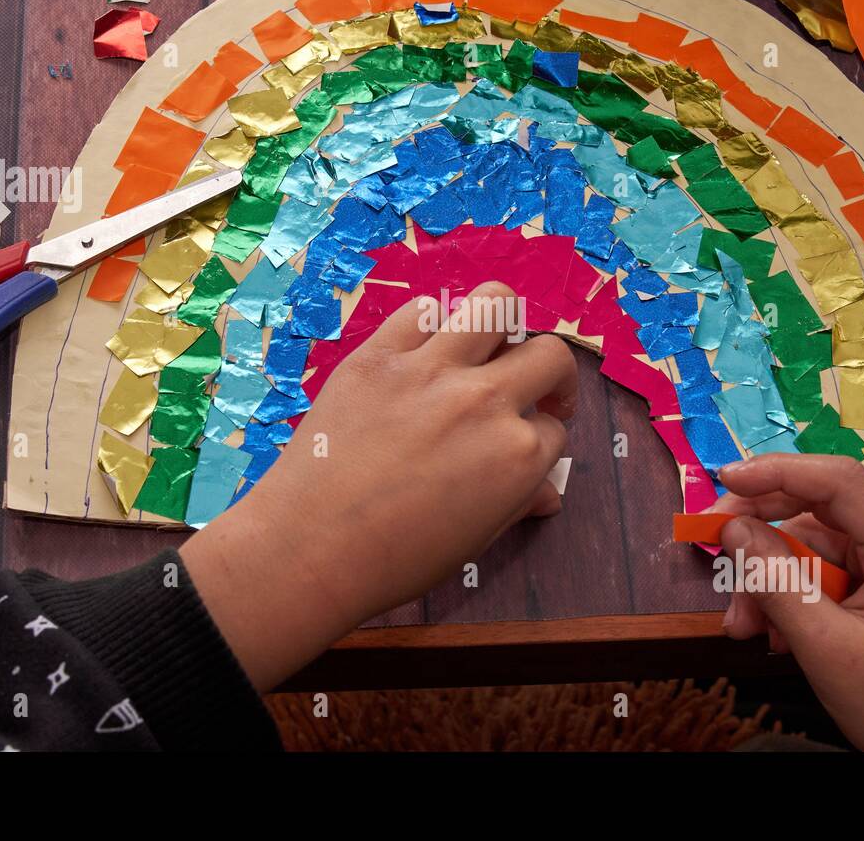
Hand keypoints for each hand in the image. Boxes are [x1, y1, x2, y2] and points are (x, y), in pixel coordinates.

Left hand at [182, 281, 577, 690]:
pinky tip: (427, 349)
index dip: (544, 438)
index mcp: (518, 455)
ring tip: (490, 348)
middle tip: (534, 393)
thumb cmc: (397, 560)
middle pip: (550, 356)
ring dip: (505, 323)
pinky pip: (421, 311)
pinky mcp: (378, 355)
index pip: (554, 428)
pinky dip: (433, 324)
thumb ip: (517, 503)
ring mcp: (431, 370)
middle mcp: (485, 401)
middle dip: (553, 377)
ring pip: (495, 303)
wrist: (309, 549)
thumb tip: (546, 493)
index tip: (525, 446)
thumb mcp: (474, 540)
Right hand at [713, 453, 863, 750]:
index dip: (776, 472)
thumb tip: (731, 530)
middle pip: (820, 508)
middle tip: (714, 551)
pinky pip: (826, 569)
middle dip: (762, 535)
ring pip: (813, 543)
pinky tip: (774, 631)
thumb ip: (775, 582)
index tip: (724, 480)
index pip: (838, 481)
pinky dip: (794, 594)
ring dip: (772, 579)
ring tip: (746, 627)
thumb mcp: (825, 648)